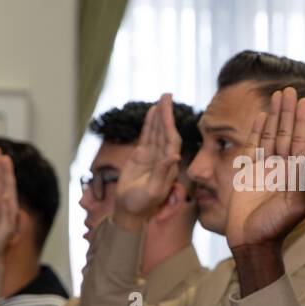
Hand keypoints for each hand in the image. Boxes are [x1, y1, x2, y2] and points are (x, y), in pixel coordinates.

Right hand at [114, 94, 182, 230]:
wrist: (129, 211)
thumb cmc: (141, 205)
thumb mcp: (153, 191)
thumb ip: (163, 173)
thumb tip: (175, 156)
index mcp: (169, 166)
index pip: (172, 140)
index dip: (171, 123)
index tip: (169, 108)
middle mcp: (163, 159)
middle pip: (166, 132)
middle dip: (166, 114)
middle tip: (167, 94)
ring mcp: (153, 157)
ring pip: (157, 132)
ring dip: (160, 116)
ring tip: (161, 99)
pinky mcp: (142, 157)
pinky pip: (147, 137)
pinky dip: (150, 124)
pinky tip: (152, 113)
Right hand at [225, 87, 304, 250]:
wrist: (251, 241)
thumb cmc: (275, 227)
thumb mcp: (295, 203)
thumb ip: (301, 176)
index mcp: (296, 173)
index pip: (301, 141)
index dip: (303, 121)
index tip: (304, 102)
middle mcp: (283, 167)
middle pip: (287, 133)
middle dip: (289, 112)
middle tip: (290, 90)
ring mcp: (265, 168)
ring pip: (272, 135)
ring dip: (275, 116)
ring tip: (278, 95)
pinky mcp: (248, 172)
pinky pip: (254, 146)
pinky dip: (258, 131)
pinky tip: (263, 116)